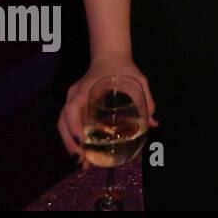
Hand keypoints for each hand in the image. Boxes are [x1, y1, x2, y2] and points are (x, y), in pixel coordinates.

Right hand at [57, 53, 157, 167]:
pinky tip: (84, 150)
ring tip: (83, 162)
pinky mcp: (75, 105)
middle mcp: (74, 96)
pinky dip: (74, 138)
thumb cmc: (123, 67)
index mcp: (85, 88)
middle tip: (83, 160)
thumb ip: (146, 99)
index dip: (75, 126)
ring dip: (70, 144)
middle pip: (64, 122)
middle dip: (71, 143)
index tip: (83, 142)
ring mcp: (72, 101)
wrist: (110, 55)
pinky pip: (70, 124)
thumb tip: (153, 123)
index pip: (73, 109)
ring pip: (63, 125)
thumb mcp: (137, 80)